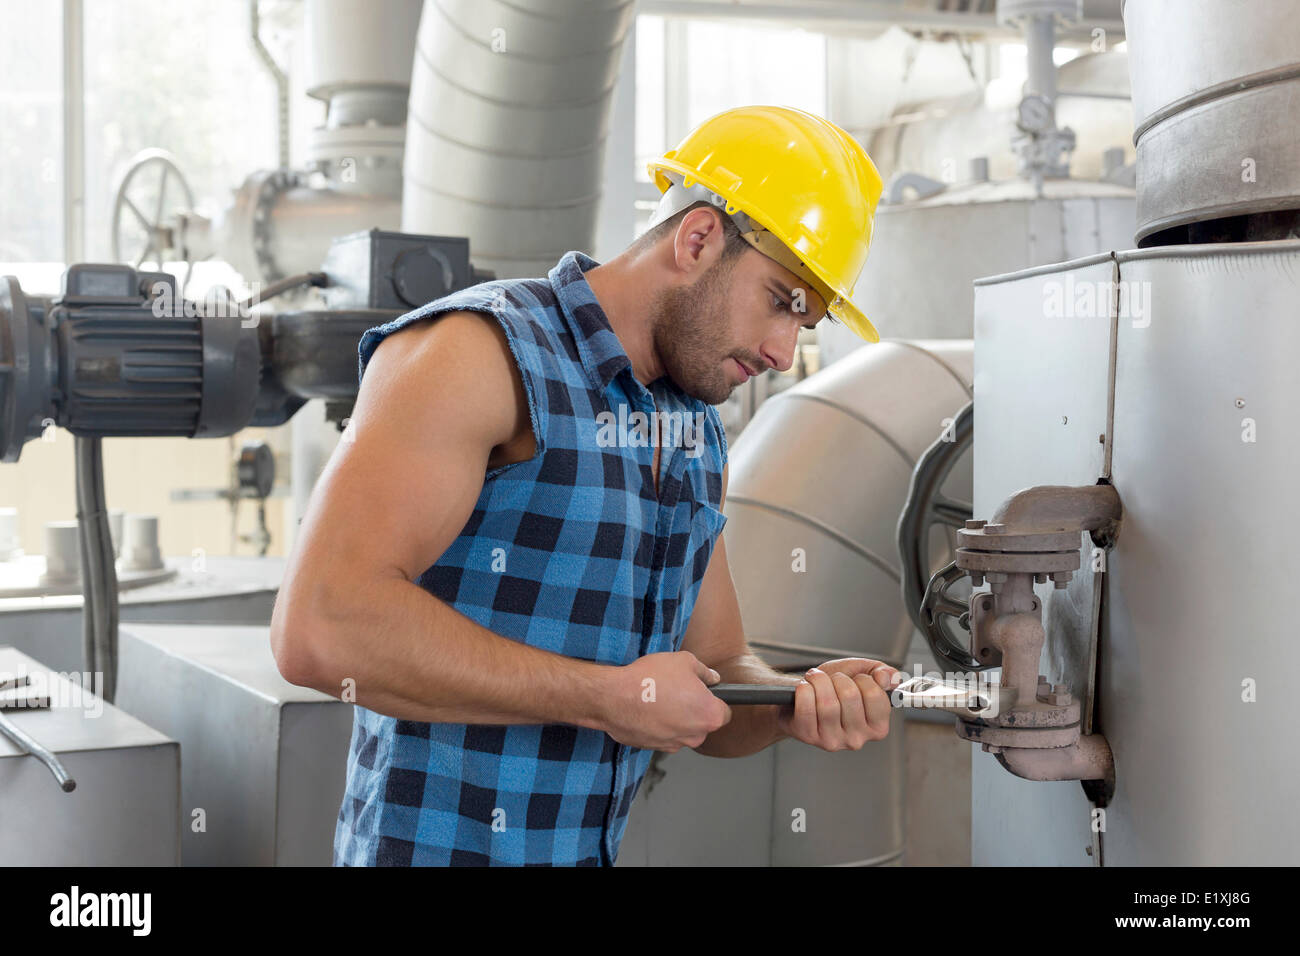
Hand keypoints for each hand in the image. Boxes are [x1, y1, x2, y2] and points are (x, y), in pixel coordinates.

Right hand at [599, 651, 731, 752]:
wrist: (615, 697)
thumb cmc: (651, 679)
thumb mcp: (685, 661)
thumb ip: (705, 671)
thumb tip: (712, 677)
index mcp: (710, 715)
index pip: (725, 712)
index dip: (714, 700)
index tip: (704, 692)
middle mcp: (696, 735)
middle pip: (703, 723)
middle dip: (694, 710)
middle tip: (678, 690)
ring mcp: (674, 745)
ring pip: (682, 731)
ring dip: (675, 718)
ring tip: (659, 698)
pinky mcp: (654, 748)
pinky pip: (663, 735)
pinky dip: (658, 725)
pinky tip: (647, 709)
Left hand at [776, 658, 898, 750]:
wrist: (804, 696)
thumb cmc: (834, 687)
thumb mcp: (863, 674)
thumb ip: (884, 673)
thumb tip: (887, 678)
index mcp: (877, 726)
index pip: (875, 695)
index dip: (862, 679)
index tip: (856, 680)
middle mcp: (857, 739)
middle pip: (850, 696)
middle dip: (838, 679)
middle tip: (832, 680)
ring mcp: (832, 740)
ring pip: (827, 702)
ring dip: (819, 681)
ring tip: (816, 680)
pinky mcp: (809, 737)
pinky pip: (806, 707)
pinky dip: (804, 689)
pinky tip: (805, 688)